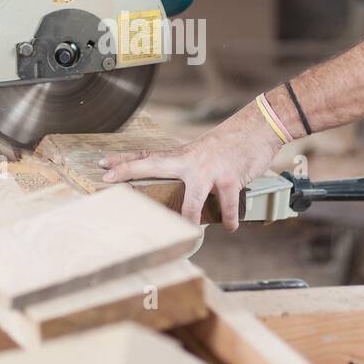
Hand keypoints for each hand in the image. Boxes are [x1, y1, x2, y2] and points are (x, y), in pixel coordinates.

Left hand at [98, 101, 281, 230]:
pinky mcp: (230, 178)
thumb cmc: (231, 144)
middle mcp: (191, 161)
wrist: (259, 126)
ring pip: (192, 201)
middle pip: (153, 164)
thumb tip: (183, 198)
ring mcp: (209, 170)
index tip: (103, 164)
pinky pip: (226, 207)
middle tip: (109, 178)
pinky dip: (229, 220)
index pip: (149, 157)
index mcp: (184, 156)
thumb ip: (190, 172)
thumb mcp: (205, 154)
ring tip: (189, 236)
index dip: (125, 160)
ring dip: (190, 220)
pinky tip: (229, 226)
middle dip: (130, 170)